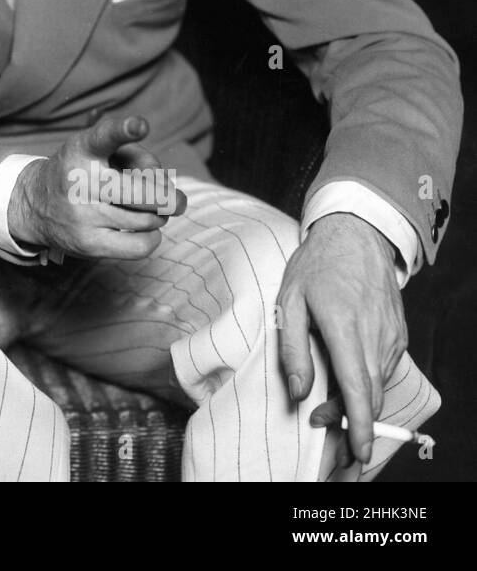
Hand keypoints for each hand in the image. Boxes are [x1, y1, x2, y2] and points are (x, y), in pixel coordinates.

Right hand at [6, 115, 186, 257]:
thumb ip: (141, 160)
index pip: (104, 137)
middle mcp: (80, 180)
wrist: (36, 204)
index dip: (124, 129)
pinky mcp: (88, 244)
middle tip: (177, 200)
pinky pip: (140, 246)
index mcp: (83, 150)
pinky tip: (142, 230)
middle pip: (145, 194)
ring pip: (148, 220)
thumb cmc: (83, 171)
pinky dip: (152, 237)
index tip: (139, 125)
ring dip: (157, 216)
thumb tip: (167, 195)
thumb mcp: (101, 149)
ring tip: (142, 210)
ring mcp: (82, 215)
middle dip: (170, 199)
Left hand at [277, 213, 406, 466]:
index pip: (357, 388)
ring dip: (357, 404)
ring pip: (378, 385)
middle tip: (324, 432)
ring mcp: (391, 336)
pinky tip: (347, 381)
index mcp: (344, 327)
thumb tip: (297, 390)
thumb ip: (292, 348)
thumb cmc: (316, 265)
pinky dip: (367, 384)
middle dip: (352, 424)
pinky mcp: (398, 335)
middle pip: (369, 396)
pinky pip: (384, 370)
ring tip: (326, 408)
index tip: (358, 451)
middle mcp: (374, 336)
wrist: (356, 236)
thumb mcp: (290, 300)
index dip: (358, 424)